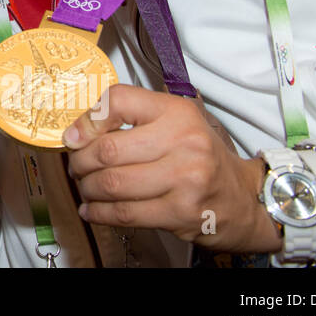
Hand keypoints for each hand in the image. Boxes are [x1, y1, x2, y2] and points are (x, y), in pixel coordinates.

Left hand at [64, 84, 280, 252]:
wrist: (242, 198)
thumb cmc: (200, 156)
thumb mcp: (175, 122)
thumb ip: (132, 116)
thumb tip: (78, 129)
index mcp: (177, 112)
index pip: (118, 101)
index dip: (87, 120)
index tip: (73, 136)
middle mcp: (183, 142)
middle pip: (107, 149)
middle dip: (80, 162)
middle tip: (76, 167)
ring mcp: (184, 179)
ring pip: (112, 184)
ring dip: (88, 189)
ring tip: (85, 187)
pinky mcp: (181, 213)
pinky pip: (125, 214)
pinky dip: (100, 213)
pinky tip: (92, 210)